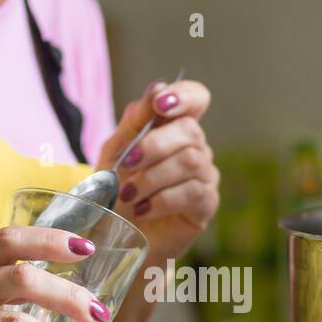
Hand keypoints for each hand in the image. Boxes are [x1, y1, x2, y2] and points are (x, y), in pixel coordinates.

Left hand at [97, 78, 219, 262]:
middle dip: (154, 146)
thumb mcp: (116, 151)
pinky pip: (193, 193)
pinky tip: (141, 210)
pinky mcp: (206, 205)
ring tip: (127, 195)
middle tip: (126, 164)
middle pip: (190, 131)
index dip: (184, 95)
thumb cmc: (117, 189)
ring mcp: (205, 176)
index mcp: (174, 128)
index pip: (196, 98)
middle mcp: (196, 148)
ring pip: (191, 162)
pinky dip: (161, 200)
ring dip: (152, 178)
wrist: (117, 235)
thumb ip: (135, 120)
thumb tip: (158, 86)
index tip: (160, 105)